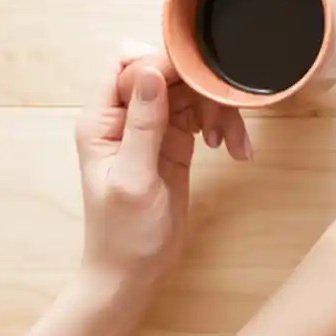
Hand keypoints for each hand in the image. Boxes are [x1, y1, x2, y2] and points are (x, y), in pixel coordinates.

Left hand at [19, 44, 252, 335]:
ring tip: (229, 144)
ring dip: (219, 111)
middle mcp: (125, 116)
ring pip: (192, 92)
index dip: (162, 62)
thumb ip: (142, 124)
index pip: (127, 62)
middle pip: (168, 72)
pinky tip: (233, 150)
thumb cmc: (123, 234)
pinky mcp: (177, 140)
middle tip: (222, 116)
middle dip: (201, 89)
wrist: (134, 272)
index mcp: (102, 120)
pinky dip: (225, 127)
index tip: (195, 83)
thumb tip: (152, 71)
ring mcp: (153, 127)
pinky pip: (205, 116)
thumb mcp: (133, 179)